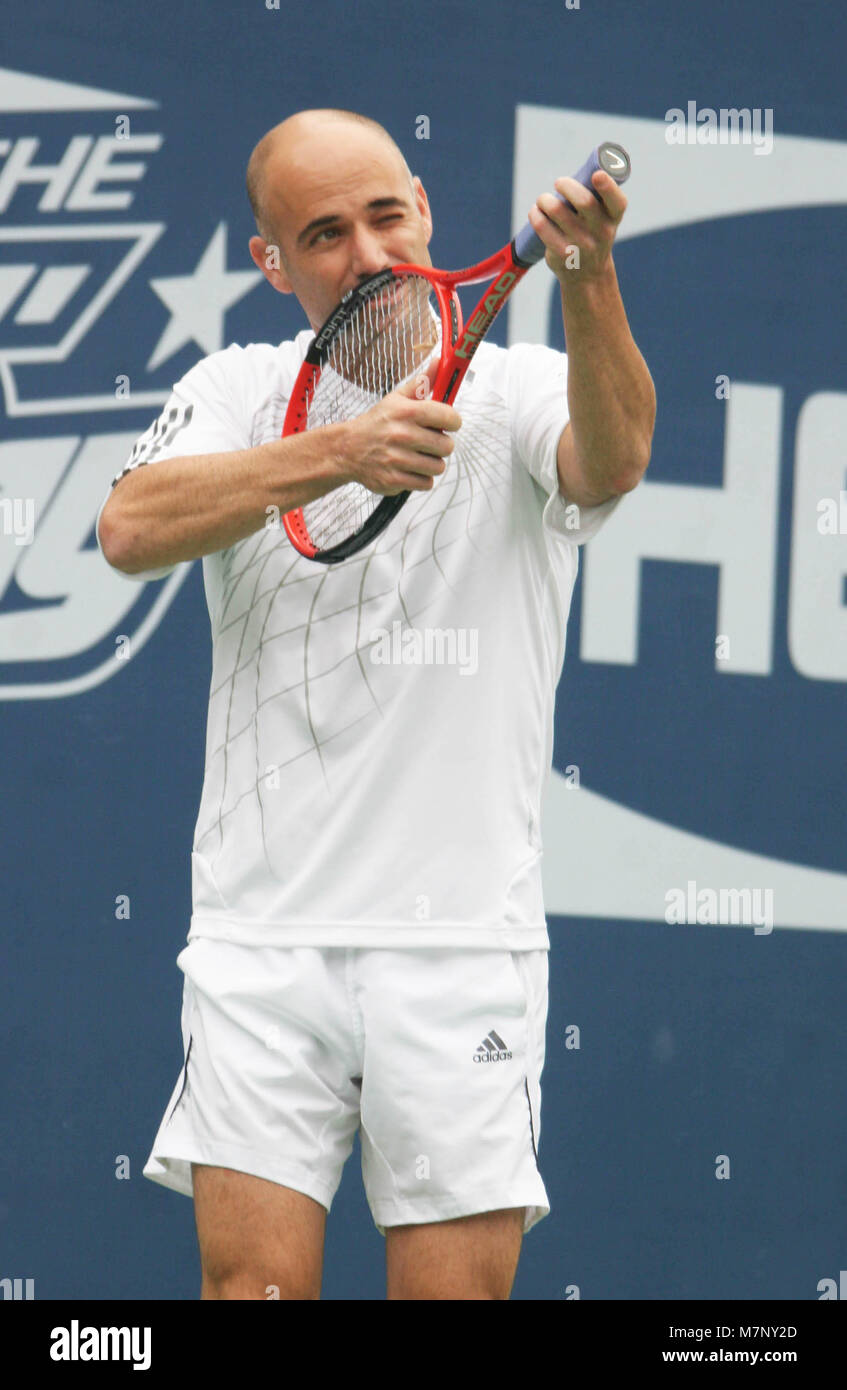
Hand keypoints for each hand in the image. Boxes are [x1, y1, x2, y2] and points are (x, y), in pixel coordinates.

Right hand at [334, 358, 461, 495]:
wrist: (348, 449)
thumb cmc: (377, 423)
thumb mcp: (396, 399)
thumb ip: (422, 383)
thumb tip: (439, 362)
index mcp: (407, 412)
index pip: (449, 417)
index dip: (453, 421)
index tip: (448, 423)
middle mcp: (403, 435)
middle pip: (447, 446)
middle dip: (441, 445)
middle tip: (429, 442)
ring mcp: (398, 460)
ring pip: (438, 467)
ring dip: (432, 463)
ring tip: (419, 456)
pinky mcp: (394, 480)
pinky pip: (425, 483)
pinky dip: (421, 478)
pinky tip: (410, 468)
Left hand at [527, 169, 626, 283]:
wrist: (588, 275)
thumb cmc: (593, 235)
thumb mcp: (603, 219)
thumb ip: (595, 198)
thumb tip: (574, 174)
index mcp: (613, 218)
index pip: (617, 202)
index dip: (608, 186)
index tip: (597, 175)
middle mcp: (601, 232)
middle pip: (584, 202)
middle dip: (567, 186)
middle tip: (559, 183)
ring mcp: (581, 245)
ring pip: (557, 211)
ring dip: (545, 199)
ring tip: (543, 200)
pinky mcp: (561, 253)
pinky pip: (543, 227)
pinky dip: (536, 214)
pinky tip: (535, 211)